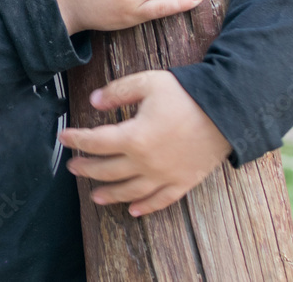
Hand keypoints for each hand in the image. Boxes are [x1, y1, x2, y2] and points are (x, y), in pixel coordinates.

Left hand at [58, 70, 232, 216]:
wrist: (229, 110)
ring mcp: (165, 175)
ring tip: (95, 195)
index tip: (64, 136)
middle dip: (86, 168)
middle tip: (73, 166)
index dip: (76, 139)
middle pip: (108, 170)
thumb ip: (117, 91)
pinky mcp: (183, 182)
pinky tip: (134, 210)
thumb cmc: (187, 94)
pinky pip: (161, 200)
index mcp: (134, 137)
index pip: (95, 142)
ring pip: (130, 191)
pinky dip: (145, 207)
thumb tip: (93, 101)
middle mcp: (146, 162)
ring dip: (110, 194)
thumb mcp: (148, 82)